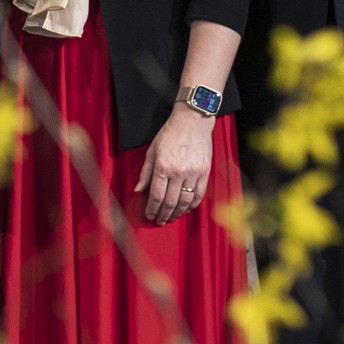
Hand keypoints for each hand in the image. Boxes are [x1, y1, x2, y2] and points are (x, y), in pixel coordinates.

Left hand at [133, 110, 215, 226]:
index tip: (150, 216)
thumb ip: (145, 173)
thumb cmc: (169, 134)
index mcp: (163, 167)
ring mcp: (193, 172)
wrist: (192, 122)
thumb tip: (138, 190)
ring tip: (172, 217)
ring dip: (178, 212)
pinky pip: (200, 194)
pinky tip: (187, 209)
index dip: (152, 209)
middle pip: (170, 201)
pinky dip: (193, 204)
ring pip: (186, 200)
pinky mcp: (205, 172)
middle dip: (164, 214)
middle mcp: (178, 172)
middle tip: (160, 221)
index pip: (156, 195)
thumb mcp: (152, 151)